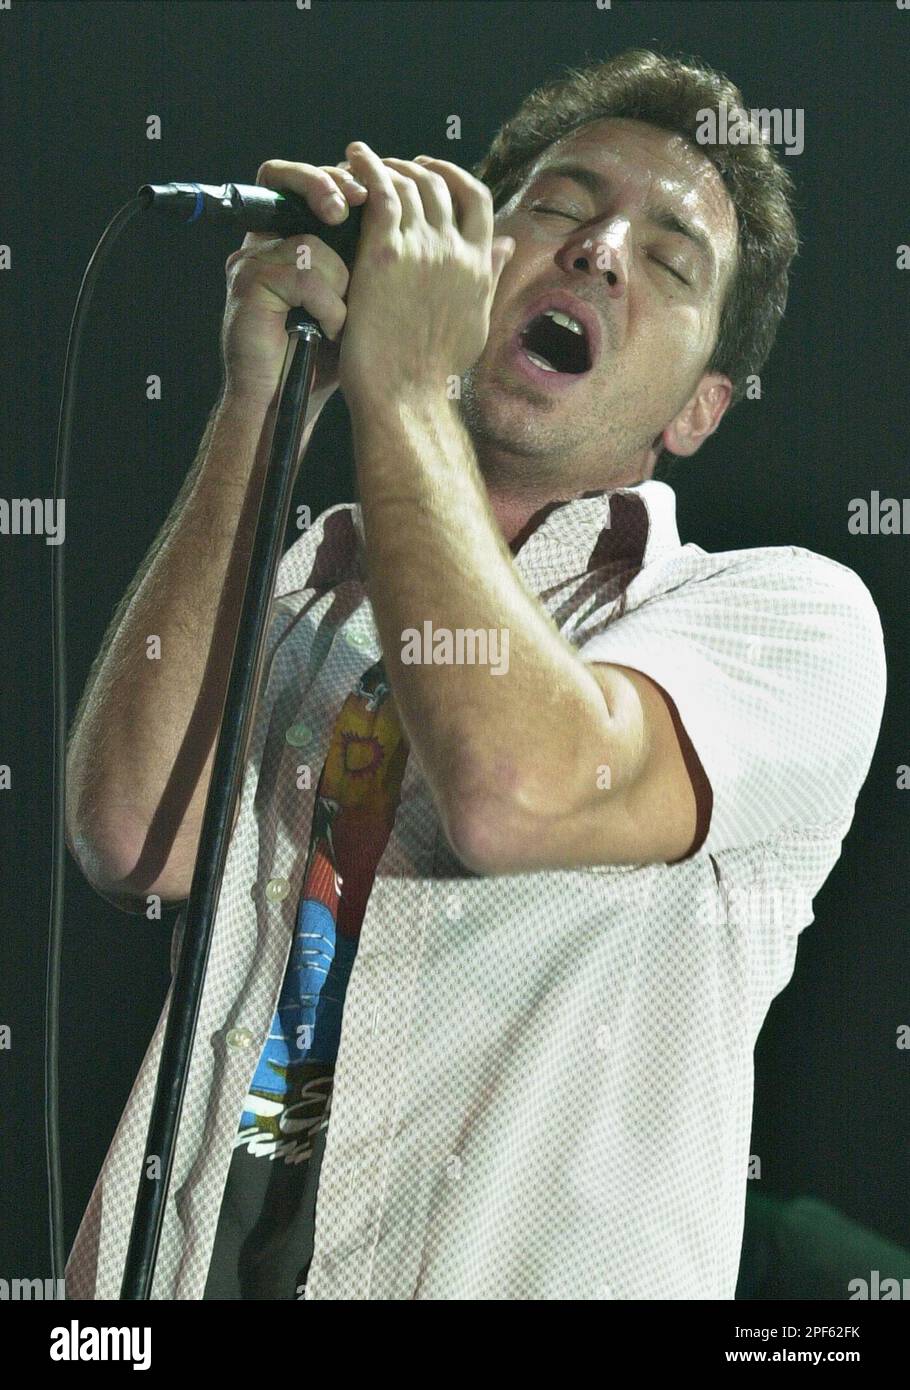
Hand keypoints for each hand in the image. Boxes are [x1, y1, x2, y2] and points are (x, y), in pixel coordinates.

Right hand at [220, 158, 367, 410]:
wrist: (286, 401)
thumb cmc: (327, 356)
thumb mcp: (355, 300)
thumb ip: (369, 259)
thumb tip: (414, 215)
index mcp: (292, 237)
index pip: (305, 179)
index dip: (336, 177)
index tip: (370, 193)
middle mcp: (266, 240)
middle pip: (291, 180)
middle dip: (329, 188)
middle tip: (356, 205)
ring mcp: (252, 259)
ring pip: (311, 241)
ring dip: (340, 282)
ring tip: (342, 319)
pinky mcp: (247, 282)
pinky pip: (303, 274)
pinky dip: (327, 305)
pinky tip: (329, 331)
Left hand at [337, 142, 514, 407]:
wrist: (405, 394)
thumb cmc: (433, 370)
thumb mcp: (475, 321)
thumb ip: (490, 277)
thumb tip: (507, 246)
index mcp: (478, 266)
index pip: (477, 199)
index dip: (454, 176)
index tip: (433, 171)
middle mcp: (456, 251)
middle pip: (440, 183)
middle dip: (416, 166)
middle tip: (392, 166)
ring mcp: (423, 249)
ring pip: (410, 181)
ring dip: (387, 163)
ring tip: (362, 160)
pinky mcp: (386, 252)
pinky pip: (379, 191)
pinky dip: (366, 167)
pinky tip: (351, 159)